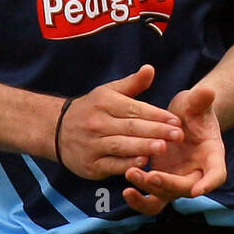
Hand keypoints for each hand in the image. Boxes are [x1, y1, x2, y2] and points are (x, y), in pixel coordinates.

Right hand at [55, 64, 183, 179]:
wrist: (56, 130)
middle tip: (178, 135)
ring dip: (143, 147)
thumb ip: (132, 84)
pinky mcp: (90, 164)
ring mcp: (93, 144)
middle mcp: (98, 123)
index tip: (176, 120)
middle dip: (156, 131)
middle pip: (130, 127)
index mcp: (105, 103)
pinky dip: (126, 164)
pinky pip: (110, 164)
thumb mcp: (108, 92)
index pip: (135, 109)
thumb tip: (150, 69)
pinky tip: (142, 163)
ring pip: (121, 145)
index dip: (157, 115)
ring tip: (163, 147)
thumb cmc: (91, 110)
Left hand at [122, 82, 226, 215]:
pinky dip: (140, 199)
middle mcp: (196, 173)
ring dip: (149, 189)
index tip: (198, 191)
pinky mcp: (161, 184)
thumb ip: (201, 99)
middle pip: (186, 188)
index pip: (217, 174)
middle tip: (151, 176)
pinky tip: (126, 190)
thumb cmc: (194, 110)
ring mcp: (177, 181)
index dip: (209, 184)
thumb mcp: (196, 103)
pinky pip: (151, 200)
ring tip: (131, 173)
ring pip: (165, 196)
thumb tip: (207, 91)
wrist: (183, 119)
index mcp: (211, 155)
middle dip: (169, 184)